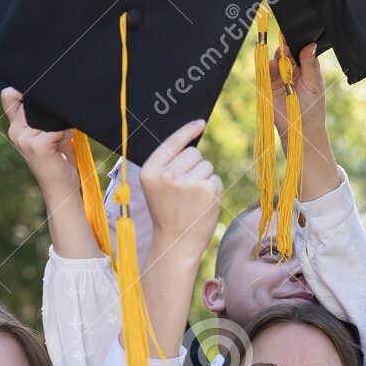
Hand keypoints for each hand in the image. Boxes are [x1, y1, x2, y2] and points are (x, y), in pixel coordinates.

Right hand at [1, 88, 78, 195]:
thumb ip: (49, 118)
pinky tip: (68, 138)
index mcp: (16, 127)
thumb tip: (59, 98)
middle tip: (61, 114)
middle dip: (48, 102)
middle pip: (30, 100)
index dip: (23, 88)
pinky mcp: (39, 145)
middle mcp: (16, 131)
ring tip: (65, 132)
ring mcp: (25, 138)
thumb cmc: (59, 162)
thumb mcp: (53, 135)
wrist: (61, 189)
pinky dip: (66, 130)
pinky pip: (56, 127)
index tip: (42, 89)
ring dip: (60, 118)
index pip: (10, 96)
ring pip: (45, 113)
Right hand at [139, 120, 220, 258]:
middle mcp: (168, 174)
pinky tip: (201, 203)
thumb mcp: (156, 186)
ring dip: (204, 177)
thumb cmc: (167, 211)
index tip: (200, 123)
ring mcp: (189, 182)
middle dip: (194, 164)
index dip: (188, 131)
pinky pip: (215, 178)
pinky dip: (212, 188)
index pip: (172, 142)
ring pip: (206, 164)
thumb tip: (193, 139)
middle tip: (185, 188)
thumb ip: (168, 164)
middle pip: (193, 152)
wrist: (176, 242)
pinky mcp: (207, 190)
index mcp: (150, 171)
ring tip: (192, 197)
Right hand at [270, 43, 340, 199]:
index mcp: (303, 67)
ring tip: (282, 54)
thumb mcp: (315, 84)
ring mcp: (277, 77)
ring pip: (274, 59)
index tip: (293, 29)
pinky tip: (273, 63)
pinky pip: (264, 72)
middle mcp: (289, 69)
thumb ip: (311, 65)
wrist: (301, 130)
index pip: (297, 48)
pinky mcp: (267, 85)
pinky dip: (268, 66)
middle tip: (286, 40)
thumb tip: (310, 45)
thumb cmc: (312, 108)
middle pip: (284, 51)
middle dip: (284, 44)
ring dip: (277, 55)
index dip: (295, 39)